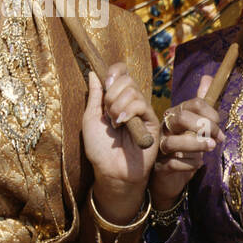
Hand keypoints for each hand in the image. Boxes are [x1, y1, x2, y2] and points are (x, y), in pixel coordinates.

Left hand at [82, 64, 159, 222]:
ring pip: (133, 91)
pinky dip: (128, 111)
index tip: (106, 82)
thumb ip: (95, 95)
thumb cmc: (99, 148)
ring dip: (118, 106)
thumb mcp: (91, 118)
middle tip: (107, 114)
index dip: (115, 71)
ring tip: (114, 124)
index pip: (122, 72)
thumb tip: (93, 72)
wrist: (111, 171)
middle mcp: (132, 102)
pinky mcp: (152, 122)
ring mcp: (143, 112)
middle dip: (112, 94)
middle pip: (127, 79)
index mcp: (117, 99)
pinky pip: (142, 104)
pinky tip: (122, 124)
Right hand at [150, 73, 223, 210]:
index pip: (193, 104)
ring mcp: (160, 148)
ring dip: (196, 144)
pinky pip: (173, 163)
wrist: (170, 178)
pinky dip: (188, 164)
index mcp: (175, 115)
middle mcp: (165, 129)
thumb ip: (201, 104)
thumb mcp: (195, 125)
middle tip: (218, 138)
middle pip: (180, 118)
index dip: (210, 112)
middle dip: (203, 126)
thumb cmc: (185, 149)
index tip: (219, 125)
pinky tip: (197, 165)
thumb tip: (208, 77)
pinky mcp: (161, 167)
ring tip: (211, 147)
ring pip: (172, 142)